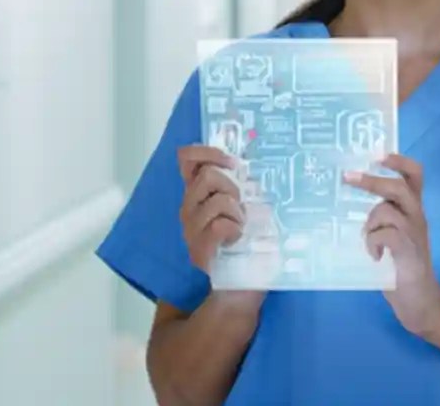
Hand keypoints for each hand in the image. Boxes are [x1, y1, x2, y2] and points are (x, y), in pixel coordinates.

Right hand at [177, 145, 267, 311]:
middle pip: (206, 176)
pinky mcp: (199, 250)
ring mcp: (191, 230)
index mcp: (198, 194)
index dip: (206, 152)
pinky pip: (219, 225)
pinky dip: (234, 229)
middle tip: (242, 205)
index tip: (230, 162)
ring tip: (240, 227)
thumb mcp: (246, 206)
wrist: (240, 285)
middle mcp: (189, 209)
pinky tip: (237, 240)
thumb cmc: (247, 243)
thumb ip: (243, 187)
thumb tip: (252, 170)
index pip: (187, 160)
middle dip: (232, 185)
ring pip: (217, 201)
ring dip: (237, 212)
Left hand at [345, 154, 439, 337]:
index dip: (398, 161)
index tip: (378, 153)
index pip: (415, 175)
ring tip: (367, 241)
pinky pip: (387, 235)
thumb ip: (379, 221)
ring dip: (370, 222)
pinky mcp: (409, 254)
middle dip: (372, 180)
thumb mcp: (390, 237)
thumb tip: (343, 205)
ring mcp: (415, 235)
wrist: (422, 303)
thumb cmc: (400, 269)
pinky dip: (373, 243)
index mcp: (414, 211)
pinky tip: (374, 257)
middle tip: (347, 177)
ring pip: (388, 210)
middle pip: (400, 186)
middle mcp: (417, 218)